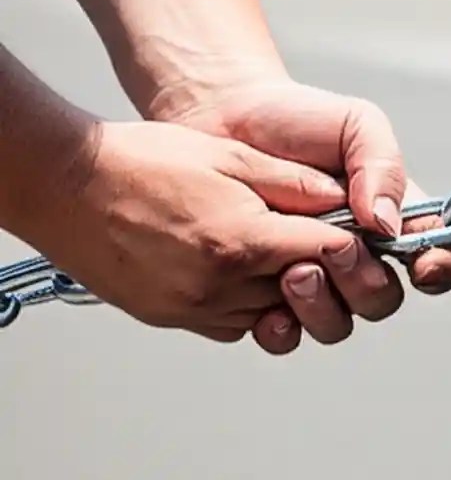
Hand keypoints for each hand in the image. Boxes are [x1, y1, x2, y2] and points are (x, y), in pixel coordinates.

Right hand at [26, 120, 364, 343]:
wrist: (66, 184)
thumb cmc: (142, 161)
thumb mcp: (231, 156)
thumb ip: (294, 184)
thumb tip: (341, 200)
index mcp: (244, 241)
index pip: (330, 253)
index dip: (350, 242)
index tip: (354, 230)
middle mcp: (222, 285)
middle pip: (309, 292)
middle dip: (323, 268)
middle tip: (321, 242)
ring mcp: (195, 308)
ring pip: (274, 315)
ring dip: (286, 289)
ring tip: (274, 251)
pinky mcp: (172, 318)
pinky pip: (234, 324)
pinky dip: (249, 303)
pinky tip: (239, 269)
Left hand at [151, 77, 450, 354]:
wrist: (221, 118)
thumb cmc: (295, 119)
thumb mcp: (355, 124)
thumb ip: (382, 167)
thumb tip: (387, 225)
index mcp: (392, 220)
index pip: (439, 257)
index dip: (441, 269)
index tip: (423, 266)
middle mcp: (358, 258)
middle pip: (384, 300)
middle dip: (364, 283)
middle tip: (334, 251)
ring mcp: (314, 280)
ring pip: (338, 324)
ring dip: (322, 307)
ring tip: (292, 272)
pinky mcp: (262, 296)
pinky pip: (285, 336)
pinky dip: (280, 329)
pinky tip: (266, 309)